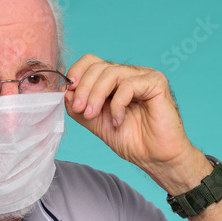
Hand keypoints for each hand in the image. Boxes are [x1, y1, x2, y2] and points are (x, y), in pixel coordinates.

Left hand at [65, 54, 206, 190]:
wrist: (156, 158)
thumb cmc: (132, 141)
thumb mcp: (97, 123)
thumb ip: (80, 108)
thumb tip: (64, 92)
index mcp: (116, 80)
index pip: (92, 62)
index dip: (77, 73)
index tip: (68, 92)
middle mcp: (130, 74)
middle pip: (99, 66)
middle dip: (84, 88)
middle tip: (80, 109)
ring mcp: (144, 76)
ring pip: (111, 73)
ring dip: (96, 95)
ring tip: (92, 115)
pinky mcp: (156, 83)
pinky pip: (128, 85)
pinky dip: (117, 104)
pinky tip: (118, 120)